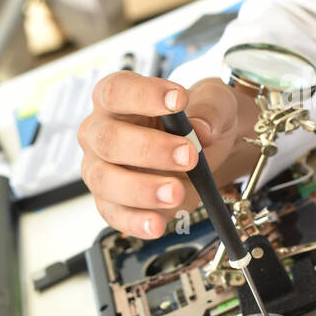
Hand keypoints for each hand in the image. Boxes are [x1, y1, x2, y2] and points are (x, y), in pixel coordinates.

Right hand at [78, 72, 239, 237]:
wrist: (206, 151)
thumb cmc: (198, 119)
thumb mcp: (215, 104)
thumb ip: (211, 110)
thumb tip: (201, 128)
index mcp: (115, 98)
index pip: (116, 91)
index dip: (144, 96)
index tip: (179, 101)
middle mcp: (100, 132)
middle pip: (108, 139)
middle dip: (149, 149)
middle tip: (189, 155)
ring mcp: (101, 169)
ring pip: (105, 180)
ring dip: (142, 189)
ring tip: (177, 192)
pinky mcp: (111, 202)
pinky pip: (115, 215)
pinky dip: (136, 222)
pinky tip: (158, 224)